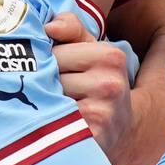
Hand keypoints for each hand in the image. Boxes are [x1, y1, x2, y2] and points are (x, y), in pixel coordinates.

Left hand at [47, 12, 133, 157]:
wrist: (122, 129)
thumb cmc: (98, 82)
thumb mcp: (90, 49)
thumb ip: (71, 28)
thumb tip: (50, 27)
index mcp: (110, 56)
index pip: (54, 52)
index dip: (46, 61)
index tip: (54, 70)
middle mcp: (110, 84)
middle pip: (49, 76)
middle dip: (42, 81)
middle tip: (53, 89)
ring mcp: (101, 113)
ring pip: (48, 98)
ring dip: (43, 101)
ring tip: (54, 104)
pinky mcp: (90, 137)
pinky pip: (52, 122)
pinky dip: (46, 122)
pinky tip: (54, 122)